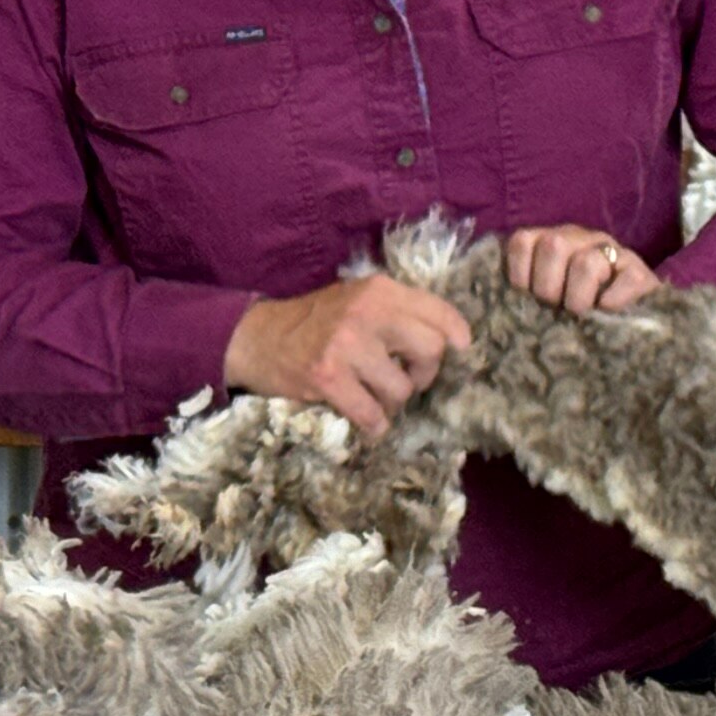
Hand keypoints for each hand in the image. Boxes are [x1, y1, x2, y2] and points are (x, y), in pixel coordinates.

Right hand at [223, 273, 472, 437]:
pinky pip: (373, 415)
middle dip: (424, 374)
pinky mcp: (328, 378)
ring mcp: (346, 345)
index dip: (457, 335)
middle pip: (431, 350)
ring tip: (374, 397)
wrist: (256, 338)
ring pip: (403, 389)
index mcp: (378, 290)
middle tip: (406, 379)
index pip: (439, 312)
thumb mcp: (356, 300)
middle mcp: (366, 312)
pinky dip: (374, 424)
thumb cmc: (314, 322)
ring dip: (393, 403)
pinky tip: (364, 418)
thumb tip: (449, 341)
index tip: (459, 350)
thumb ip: (396, 312)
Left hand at [502, 223, 662, 317]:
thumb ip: (522, 295)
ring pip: (586, 263)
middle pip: (552, 246)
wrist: (633, 319)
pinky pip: (624, 279)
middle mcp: (580, 239)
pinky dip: (612, 301)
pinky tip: (608, 310)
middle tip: (557, 309)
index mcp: (550, 242)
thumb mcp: (545, 300)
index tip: (526, 299)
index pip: (522, 241)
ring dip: (579, 298)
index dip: (519, 274)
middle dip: (548, 288)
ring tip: (582, 315)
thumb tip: (488, 315)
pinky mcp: (640, 271)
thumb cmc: (577, 311)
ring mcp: (612, 251)